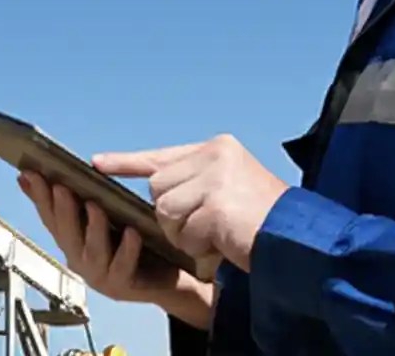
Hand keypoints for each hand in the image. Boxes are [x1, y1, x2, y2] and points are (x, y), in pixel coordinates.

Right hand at [17, 170, 212, 327]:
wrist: (165, 278)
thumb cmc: (132, 243)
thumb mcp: (102, 217)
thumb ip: (77, 198)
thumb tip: (43, 172)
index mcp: (73, 241)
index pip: (50, 217)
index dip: (39, 196)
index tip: (31, 172)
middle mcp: (80, 259)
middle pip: (66, 234)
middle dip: (62, 210)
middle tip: (61, 186)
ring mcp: (101, 275)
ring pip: (92, 252)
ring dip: (92, 228)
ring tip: (95, 205)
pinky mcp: (125, 285)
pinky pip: (124, 267)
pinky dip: (126, 250)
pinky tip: (131, 232)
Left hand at [93, 134, 287, 272]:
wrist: (298, 240)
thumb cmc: (263, 223)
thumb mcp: (226, 193)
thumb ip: (193, 186)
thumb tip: (156, 192)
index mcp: (217, 149)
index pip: (161, 155)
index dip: (126, 162)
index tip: (96, 163)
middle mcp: (216, 155)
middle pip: (159, 189)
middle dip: (174, 217)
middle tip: (208, 226)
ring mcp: (217, 176)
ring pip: (166, 209)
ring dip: (186, 233)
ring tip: (217, 234)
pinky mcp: (217, 202)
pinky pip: (185, 231)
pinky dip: (200, 246)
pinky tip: (223, 242)